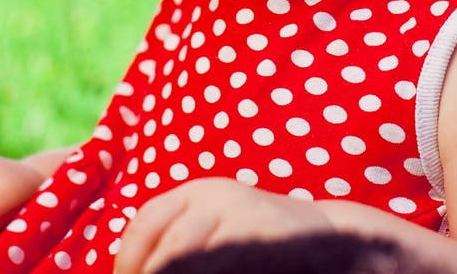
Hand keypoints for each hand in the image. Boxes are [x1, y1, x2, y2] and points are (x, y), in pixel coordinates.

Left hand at [114, 177, 333, 273]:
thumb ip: (180, 241)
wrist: (329, 236)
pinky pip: (219, 263)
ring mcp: (241, 216)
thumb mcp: (215, 227)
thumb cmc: (259, 243)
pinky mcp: (261, 236)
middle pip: (164, 245)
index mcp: (198, 191)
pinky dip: (206, 273)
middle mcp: (216, 196)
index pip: (146, 220)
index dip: (127, 259)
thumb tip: (132, 269)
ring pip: (185, 257)